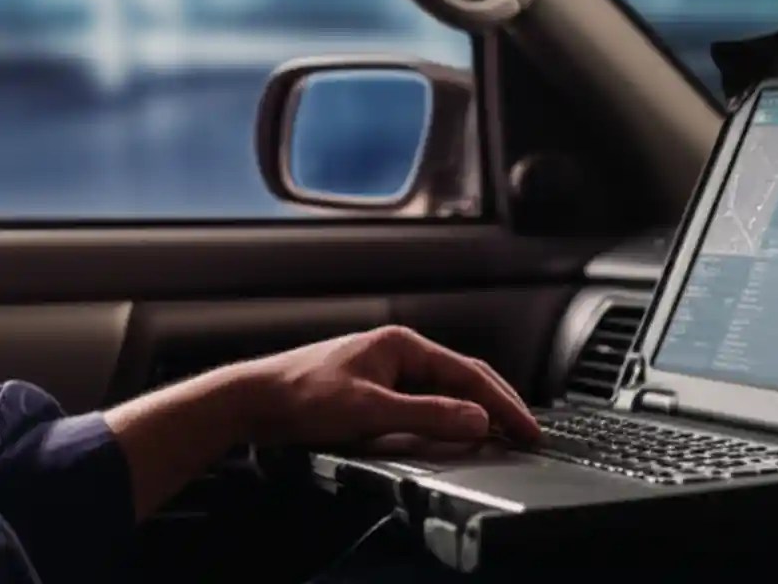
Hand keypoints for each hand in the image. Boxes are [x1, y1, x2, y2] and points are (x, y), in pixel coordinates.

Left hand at [106, 325, 539, 519]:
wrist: (251, 400)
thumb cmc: (300, 396)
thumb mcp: (370, 410)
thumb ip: (428, 415)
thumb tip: (478, 420)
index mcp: (404, 344)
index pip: (470, 373)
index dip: (503, 402)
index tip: (526, 427)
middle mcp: (399, 351)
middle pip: (463, 377)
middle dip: (498, 404)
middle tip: (527, 432)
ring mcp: (387, 369)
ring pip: (445, 390)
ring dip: (474, 411)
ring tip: (501, 434)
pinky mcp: (374, 388)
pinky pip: (424, 400)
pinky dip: (448, 416)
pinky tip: (455, 433)